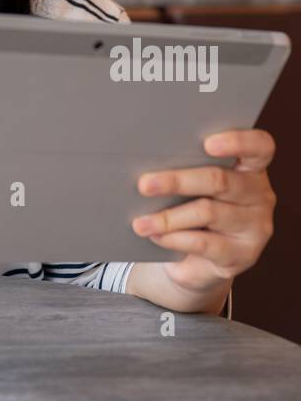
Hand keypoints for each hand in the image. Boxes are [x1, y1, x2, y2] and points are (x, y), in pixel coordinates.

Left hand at [131, 129, 276, 298]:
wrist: (198, 258)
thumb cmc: (191, 205)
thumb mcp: (192, 185)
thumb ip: (183, 167)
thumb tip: (147, 164)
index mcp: (250, 166)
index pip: (259, 146)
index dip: (238, 141)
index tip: (207, 143)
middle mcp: (259, 193)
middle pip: (220, 180)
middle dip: (177, 181)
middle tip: (143, 185)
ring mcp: (255, 225)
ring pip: (207, 212)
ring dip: (168, 217)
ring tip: (140, 223)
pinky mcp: (243, 254)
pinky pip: (204, 243)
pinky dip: (174, 238)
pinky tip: (156, 236)